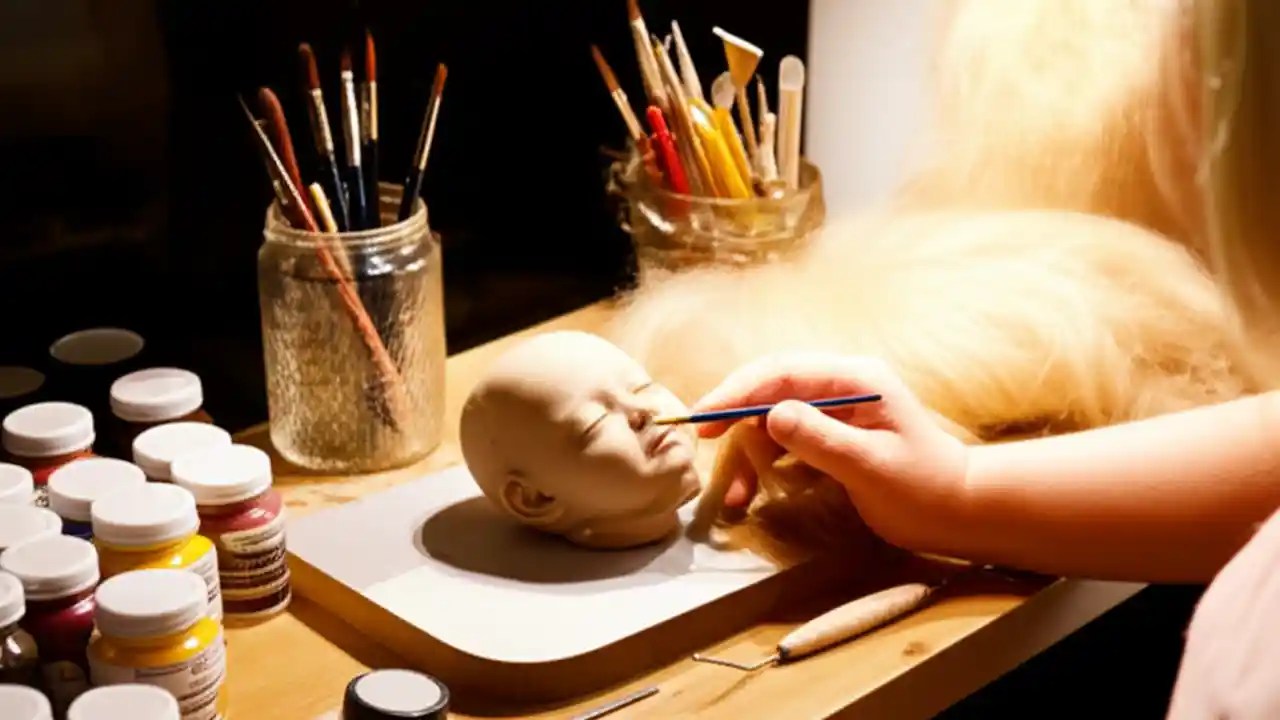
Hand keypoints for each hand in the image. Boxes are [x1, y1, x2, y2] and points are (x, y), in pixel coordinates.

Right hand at [692, 353, 972, 552]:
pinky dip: (766, 463)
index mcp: (855, 380)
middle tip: (702, 442)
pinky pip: (787, 440)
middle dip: (735, 415)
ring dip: (750, 451)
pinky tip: (755, 491)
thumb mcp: (871, 466)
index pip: (782, 372)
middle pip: (772, 387)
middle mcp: (843, 386)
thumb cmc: (925, 489)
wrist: (961, 512)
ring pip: (775, 417)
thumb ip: (821, 439)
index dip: (738, 392)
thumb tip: (770, 415)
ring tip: (737, 496)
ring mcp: (838, 409)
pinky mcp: (834, 435)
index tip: (705, 418)